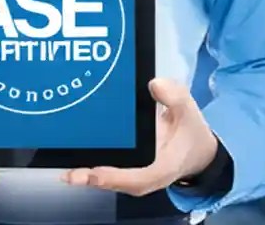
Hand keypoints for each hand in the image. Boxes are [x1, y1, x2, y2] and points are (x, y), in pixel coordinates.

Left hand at [62, 78, 218, 196]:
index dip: (116, 177)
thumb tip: (155, 84)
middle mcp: (146, 176)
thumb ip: (176, 97)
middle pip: (118, 181)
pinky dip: (92, 167)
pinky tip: (72, 159)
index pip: (138, 178)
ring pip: (110, 178)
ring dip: (88, 176)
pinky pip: (109, 170)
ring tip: (67, 173)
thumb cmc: (191, 132)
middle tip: (71, 175)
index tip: (96, 173)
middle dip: (93, 178)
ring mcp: (135, 174)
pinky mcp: (128, 168)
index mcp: (163, 167)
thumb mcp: (190, 111)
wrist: (197, 149)